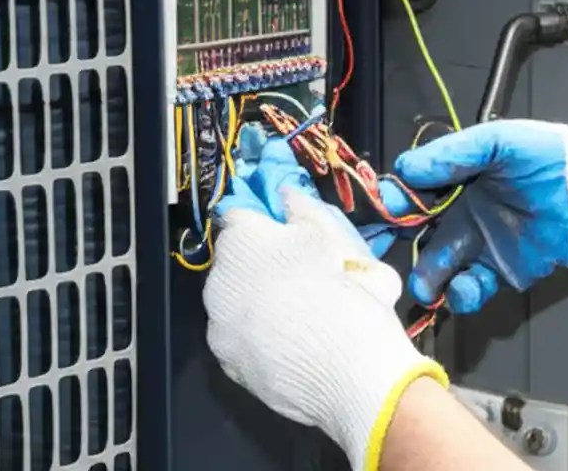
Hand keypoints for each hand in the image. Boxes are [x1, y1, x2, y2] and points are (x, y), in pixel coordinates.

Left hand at [206, 143, 447, 469]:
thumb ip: (302, 209)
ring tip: (300, 316)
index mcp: (240, 241)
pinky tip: (292, 345)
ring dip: (257, 302)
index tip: (286, 234)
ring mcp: (219, 327)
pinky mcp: (228, 366)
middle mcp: (217, 281)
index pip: (239, 216)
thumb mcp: (334, 237)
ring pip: (235, 303)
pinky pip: (241, 340)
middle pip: (235, 262)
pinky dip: (258, 339)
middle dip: (260, 264)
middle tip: (301, 277)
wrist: (350, 372)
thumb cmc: (344, 292)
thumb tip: (286, 195)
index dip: (264, 223)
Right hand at [385, 120, 567, 313]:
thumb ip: (452, 154)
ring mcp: (478, 244)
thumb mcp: (496, 142)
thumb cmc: (546, 155)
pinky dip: (461, 293)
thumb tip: (407, 168)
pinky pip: (470, 288)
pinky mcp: (499, 271)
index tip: (387, 208)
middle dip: (394, 243)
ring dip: (426, 277)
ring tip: (425, 285)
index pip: (412, 191)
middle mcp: (461, 213)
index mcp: (455, 180)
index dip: (396, 200)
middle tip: (380, 252)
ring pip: (438, 266)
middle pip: (416, 232)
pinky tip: (463, 286)